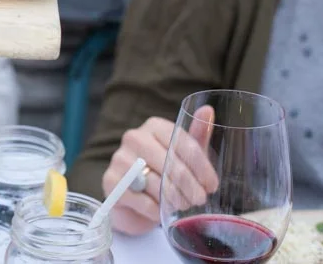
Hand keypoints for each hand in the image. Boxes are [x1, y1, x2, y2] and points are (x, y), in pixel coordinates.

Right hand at [102, 105, 217, 235]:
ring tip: (184, 206)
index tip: (212, 185)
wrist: (132, 198)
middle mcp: (134, 137)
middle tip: (200, 200)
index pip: (182, 143)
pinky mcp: (110, 182)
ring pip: (156, 183)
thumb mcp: (182, 155)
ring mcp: (120, 159)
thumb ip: (196, 134)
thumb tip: (207, 110)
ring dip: (175, 199)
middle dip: (190, 186)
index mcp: (154, 126)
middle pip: (170, 163)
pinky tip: (162, 212)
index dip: (202, 167)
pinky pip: (141, 199)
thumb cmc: (162, 171)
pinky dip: (156, 209)